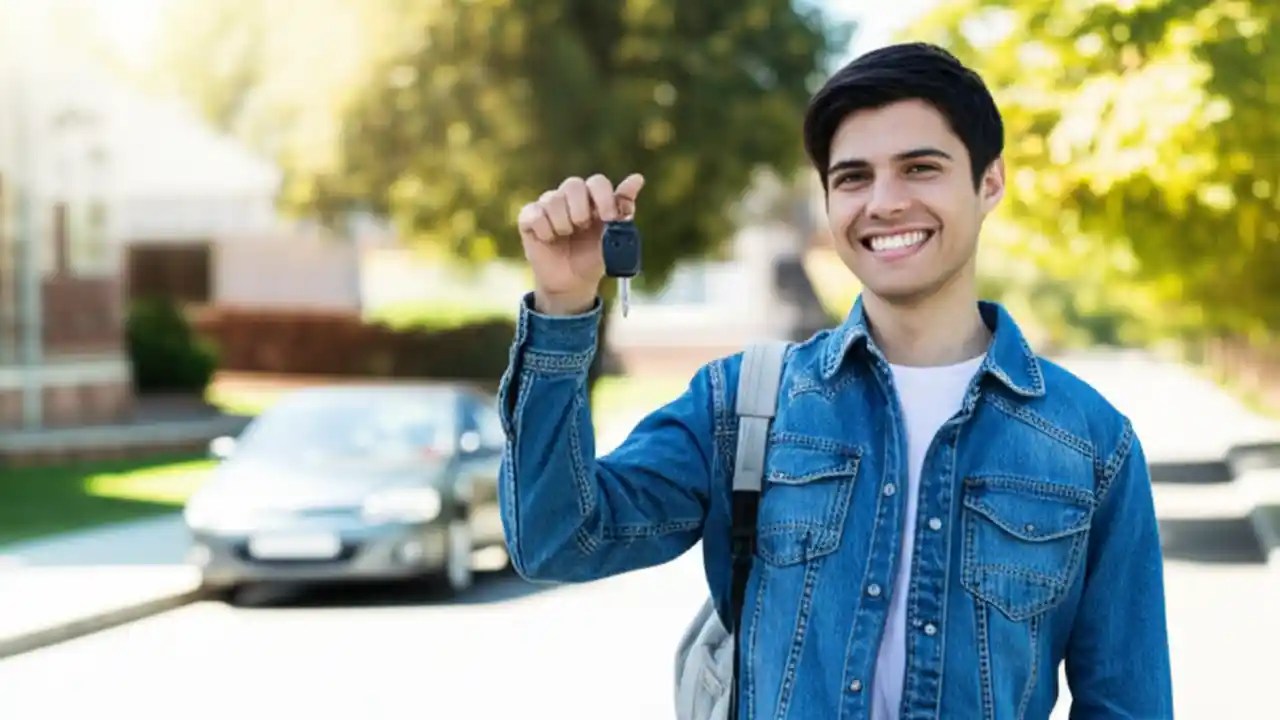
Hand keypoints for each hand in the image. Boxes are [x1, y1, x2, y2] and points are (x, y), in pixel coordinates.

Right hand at [518, 173, 644, 314]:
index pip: (597, 182)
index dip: (603, 197)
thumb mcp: (614, 237)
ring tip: (566, 236)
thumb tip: (638, 177)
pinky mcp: (529, 217)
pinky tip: (549, 239)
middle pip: (573, 184)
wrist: (572, 283)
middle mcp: (570, 196)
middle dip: (580, 209)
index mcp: (593, 198)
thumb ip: (623, 208)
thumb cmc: (593, 256)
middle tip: (582, 227)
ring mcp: (548, 205)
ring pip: (553, 199)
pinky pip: (535, 214)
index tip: (608, 218)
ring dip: (563, 224)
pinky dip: (545, 230)